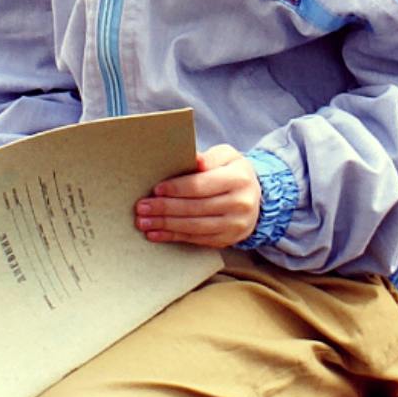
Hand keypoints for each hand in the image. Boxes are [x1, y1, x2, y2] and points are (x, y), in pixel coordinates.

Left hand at [135, 143, 261, 247]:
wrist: (255, 197)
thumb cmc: (232, 172)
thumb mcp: (226, 156)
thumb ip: (208, 158)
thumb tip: (192, 159)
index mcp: (238, 178)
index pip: (201, 185)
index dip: (177, 188)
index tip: (156, 189)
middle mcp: (240, 203)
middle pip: (195, 208)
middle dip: (165, 208)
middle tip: (142, 207)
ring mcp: (235, 225)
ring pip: (194, 226)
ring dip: (165, 225)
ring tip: (143, 222)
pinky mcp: (228, 239)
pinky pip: (197, 239)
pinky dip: (174, 237)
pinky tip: (156, 234)